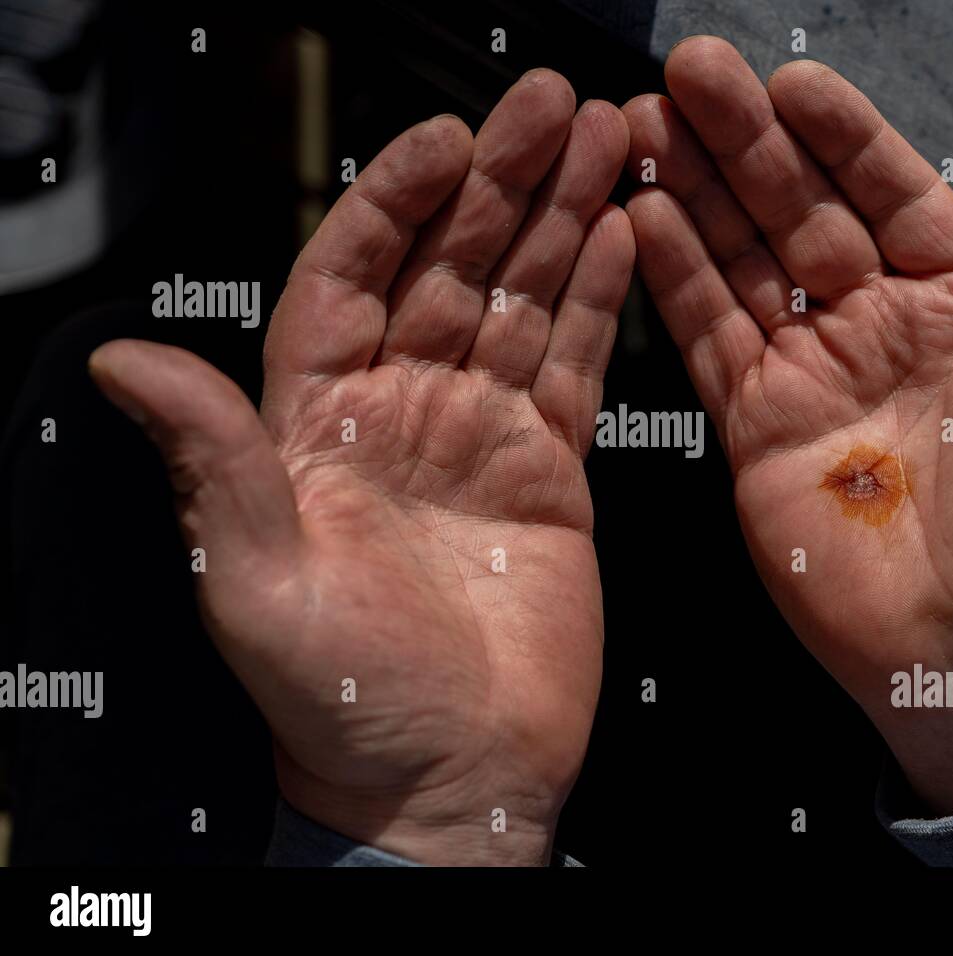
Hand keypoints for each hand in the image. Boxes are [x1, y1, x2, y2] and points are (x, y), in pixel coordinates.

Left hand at [89, 70, 633, 862]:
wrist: (448, 780)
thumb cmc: (340, 701)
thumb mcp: (256, 583)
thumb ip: (210, 465)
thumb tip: (123, 363)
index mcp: (316, 422)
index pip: (349, 273)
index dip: (397, 200)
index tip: (449, 138)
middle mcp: (399, 409)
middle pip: (447, 265)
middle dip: (503, 180)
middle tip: (557, 104)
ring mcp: (479, 432)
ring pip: (519, 298)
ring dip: (562, 218)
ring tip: (609, 141)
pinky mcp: (549, 465)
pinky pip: (575, 362)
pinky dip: (600, 298)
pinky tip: (621, 236)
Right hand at [625, 37, 952, 813]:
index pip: (894, 193)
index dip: (844, 137)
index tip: (793, 81)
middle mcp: (878, 327)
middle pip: (801, 212)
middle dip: (746, 142)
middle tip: (691, 72)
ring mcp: (811, 375)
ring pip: (742, 262)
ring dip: (693, 192)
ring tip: (642, 123)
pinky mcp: (757, 429)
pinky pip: (708, 338)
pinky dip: (672, 278)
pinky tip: (640, 215)